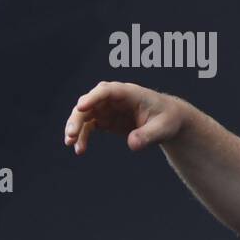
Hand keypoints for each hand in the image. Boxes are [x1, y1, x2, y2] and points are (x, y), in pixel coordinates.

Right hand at [63, 82, 183, 154]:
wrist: (168, 122)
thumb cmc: (168, 120)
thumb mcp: (163, 128)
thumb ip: (148, 135)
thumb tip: (133, 145)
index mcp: (129, 93)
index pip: (107, 90)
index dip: (93, 97)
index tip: (81, 107)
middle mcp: (114, 98)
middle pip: (90, 103)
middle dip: (78, 117)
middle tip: (71, 134)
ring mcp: (107, 108)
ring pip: (84, 115)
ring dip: (75, 128)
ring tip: (70, 143)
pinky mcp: (104, 119)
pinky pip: (88, 126)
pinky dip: (82, 137)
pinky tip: (80, 149)